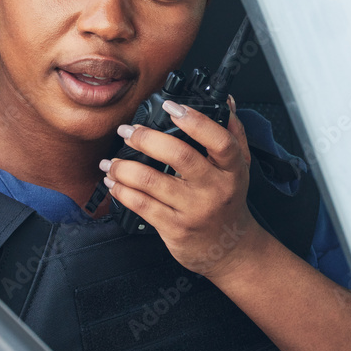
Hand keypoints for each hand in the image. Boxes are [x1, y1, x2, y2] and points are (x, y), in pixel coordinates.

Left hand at [100, 98, 264, 279]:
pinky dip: (122, 191)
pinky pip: (141, 205)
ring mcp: (193, 210)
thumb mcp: (240, 168)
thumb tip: (226, 101)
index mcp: (232, 169)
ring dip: (123, 167)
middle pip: (179, 156)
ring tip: (111, 161)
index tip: (171, 107)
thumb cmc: (229, 201)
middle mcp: (215, 189)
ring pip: (151, 181)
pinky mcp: (174, 228)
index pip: (220, 141)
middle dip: (146, 138)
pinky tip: (114, 183)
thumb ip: (233, 133)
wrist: (229, 248)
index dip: (195, 121)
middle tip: (127, 131)